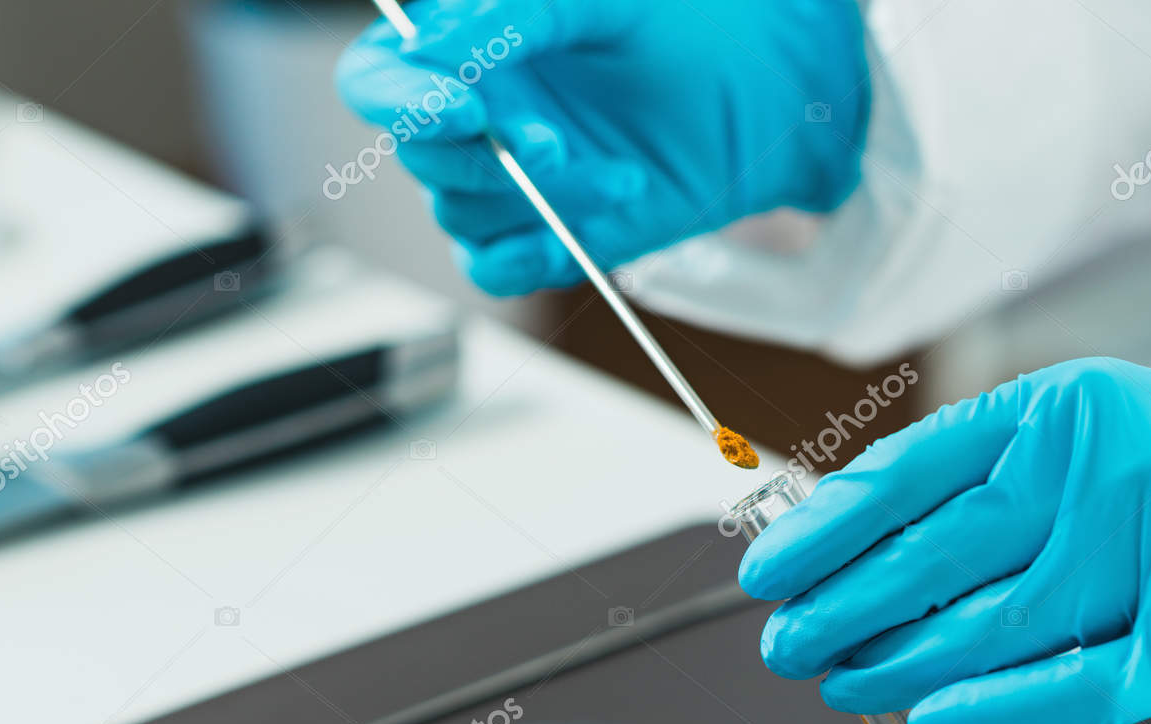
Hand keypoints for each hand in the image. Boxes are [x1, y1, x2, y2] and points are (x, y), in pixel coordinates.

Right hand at [336, 0, 868, 295]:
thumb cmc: (690, 20)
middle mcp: (479, 114)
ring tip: (619, 174)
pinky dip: (519, 262)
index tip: (465, 108)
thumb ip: (514, 13)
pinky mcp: (552, 234)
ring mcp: (513, 180)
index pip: (379, 78)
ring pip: (465, 215)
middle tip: (557, 143)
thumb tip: (439, 46)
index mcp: (469, 45)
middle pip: (421, 158)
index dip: (402, 99)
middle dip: (487, 159)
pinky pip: (494, 270)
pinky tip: (572, 234)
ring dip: (538, 201)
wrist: (771, 91)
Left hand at [740, 358, 1150, 723]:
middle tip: (786, 643)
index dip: (826, 530)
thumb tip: (863, 544)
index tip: (769, 569)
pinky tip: (930, 715)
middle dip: (839, 609)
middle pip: (930, 557)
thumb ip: (991, 481)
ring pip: (984, 628)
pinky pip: (1070, 686)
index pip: (908, 475)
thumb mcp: (1095, 433)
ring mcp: (1147, 555)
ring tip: (839, 681)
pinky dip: (994, 707)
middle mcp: (1096, 473)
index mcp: (1060, 412)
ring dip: (895, 664)